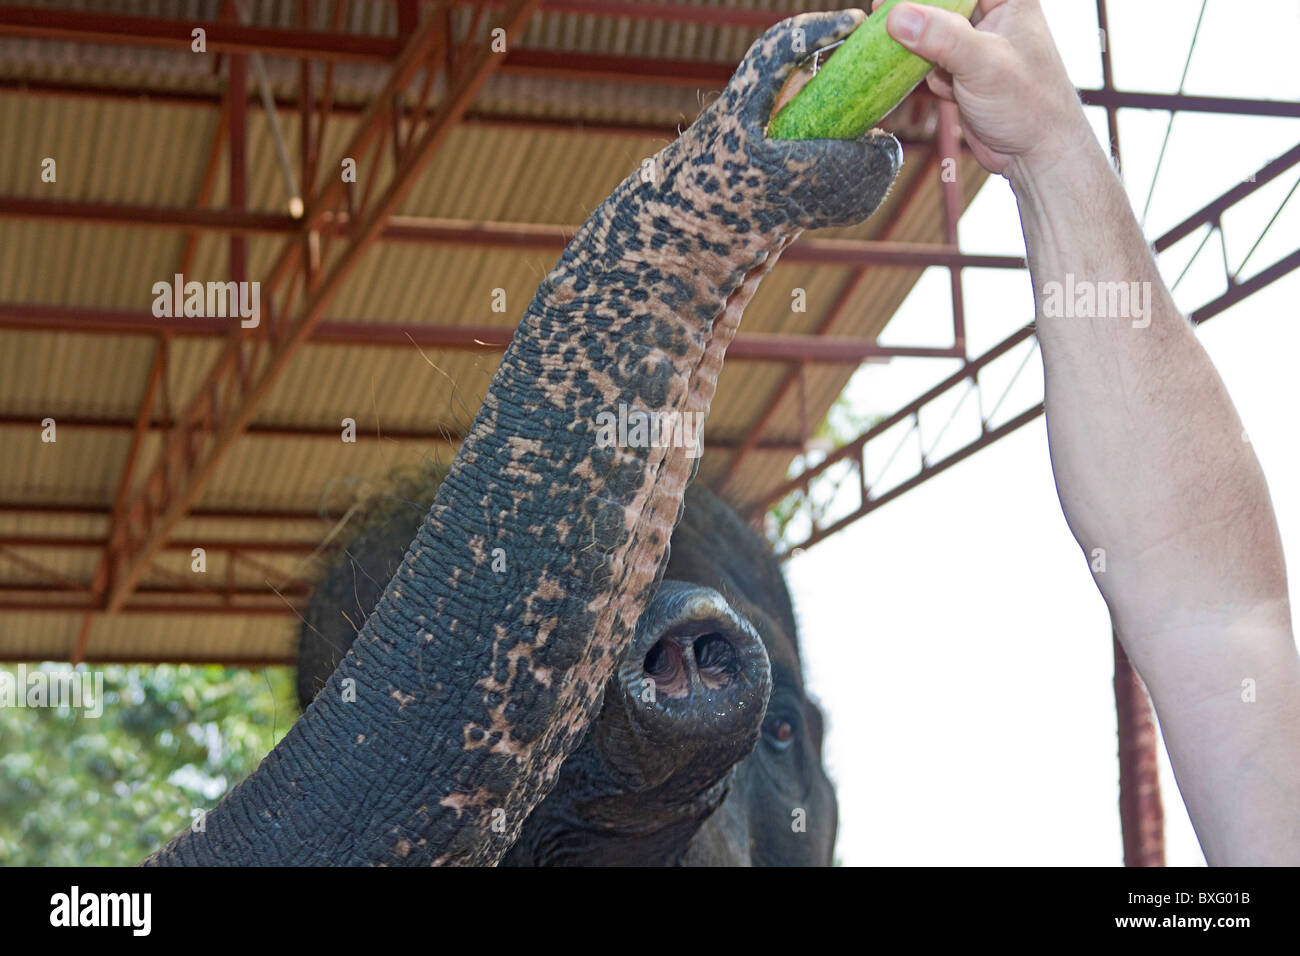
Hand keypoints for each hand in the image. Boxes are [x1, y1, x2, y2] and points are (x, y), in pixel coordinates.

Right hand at [873, 0, 1091, 179]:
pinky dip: (927, 73)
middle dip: (915, 12)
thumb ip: (941, 37)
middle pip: (944, 4)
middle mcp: (995, 18)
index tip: (891, 0)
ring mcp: (979, 48)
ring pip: (935, 34)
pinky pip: (935, 63)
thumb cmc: (1028, 103)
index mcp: (1009, 0)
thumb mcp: (983, 63)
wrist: (1036, 154)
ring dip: (915, 45)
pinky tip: (939, 89)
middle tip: (881, 13)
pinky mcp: (967, 75)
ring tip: (891, 47)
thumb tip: (896, 17)